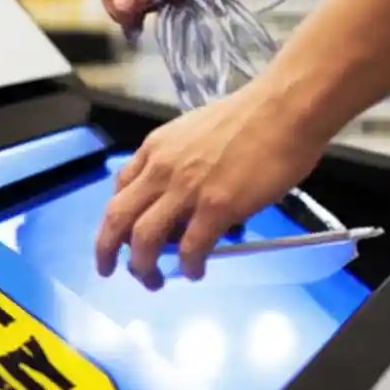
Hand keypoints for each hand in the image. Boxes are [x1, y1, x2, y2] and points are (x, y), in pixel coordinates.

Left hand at [94, 82, 328, 289]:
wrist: (284, 109)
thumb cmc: (249, 118)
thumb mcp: (193, 132)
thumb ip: (178, 161)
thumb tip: (182, 195)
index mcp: (154, 149)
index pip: (119, 189)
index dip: (115, 219)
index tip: (119, 235)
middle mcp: (160, 169)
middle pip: (116, 218)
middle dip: (106, 250)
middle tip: (109, 270)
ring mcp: (186, 189)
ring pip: (144, 238)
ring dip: (143, 266)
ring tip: (153, 281)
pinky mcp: (217, 207)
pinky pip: (191, 247)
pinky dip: (188, 266)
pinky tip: (194, 272)